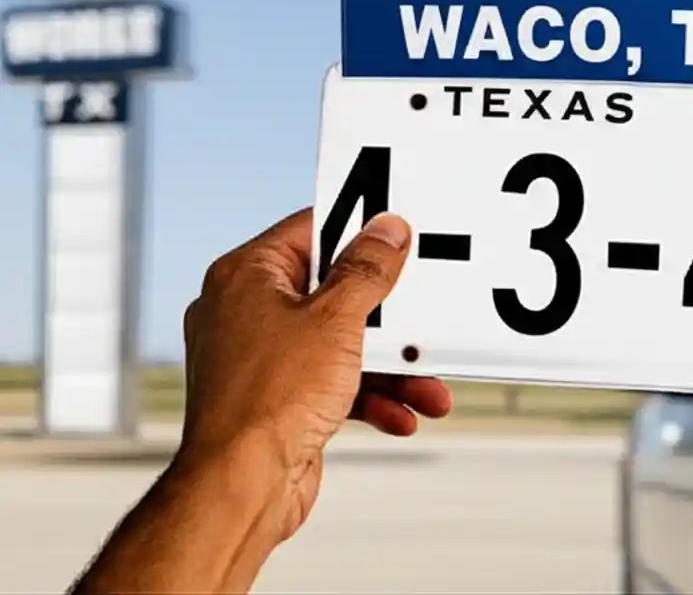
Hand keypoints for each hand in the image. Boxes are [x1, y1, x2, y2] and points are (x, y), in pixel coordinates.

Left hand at [179, 207, 451, 540]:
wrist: (244, 485)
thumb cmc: (267, 401)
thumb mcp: (336, 320)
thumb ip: (366, 271)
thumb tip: (384, 230)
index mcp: (246, 277)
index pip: (309, 232)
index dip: (356, 234)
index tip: (396, 239)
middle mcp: (247, 313)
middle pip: (333, 294)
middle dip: (386, 319)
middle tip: (417, 319)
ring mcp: (262, 359)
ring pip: (340, 346)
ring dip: (389, 368)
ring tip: (424, 384)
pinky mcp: (279, 400)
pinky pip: (334, 385)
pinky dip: (369, 397)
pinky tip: (400, 413)